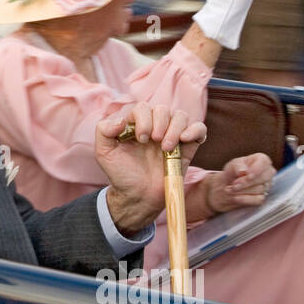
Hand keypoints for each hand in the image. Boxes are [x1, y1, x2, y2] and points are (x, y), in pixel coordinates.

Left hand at [96, 103, 206, 232]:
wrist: (138, 196)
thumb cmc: (121, 173)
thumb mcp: (103, 153)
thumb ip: (104, 131)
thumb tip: (121, 120)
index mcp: (135, 123)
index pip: (143, 108)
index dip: (144, 119)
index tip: (142, 140)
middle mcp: (155, 125)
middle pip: (163, 108)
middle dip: (159, 123)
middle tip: (154, 142)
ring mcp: (172, 135)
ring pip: (181, 116)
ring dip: (175, 128)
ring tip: (166, 148)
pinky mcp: (187, 146)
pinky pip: (199, 128)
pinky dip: (195, 130)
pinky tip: (185, 140)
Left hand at [206, 152, 274, 213]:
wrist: (227, 185)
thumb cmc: (233, 172)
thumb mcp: (232, 166)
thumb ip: (237, 166)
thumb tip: (244, 171)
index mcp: (261, 160)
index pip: (264, 162)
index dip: (256, 169)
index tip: (247, 174)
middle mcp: (267, 172)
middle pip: (263, 177)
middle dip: (246, 182)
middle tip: (233, 184)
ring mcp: (267, 186)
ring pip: (259, 189)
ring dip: (241, 190)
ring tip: (230, 189)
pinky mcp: (262, 197)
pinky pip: (258, 200)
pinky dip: (244, 199)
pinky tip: (235, 197)